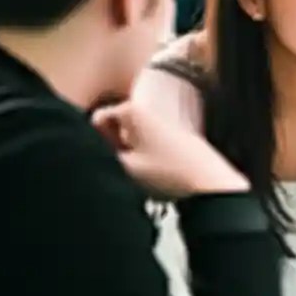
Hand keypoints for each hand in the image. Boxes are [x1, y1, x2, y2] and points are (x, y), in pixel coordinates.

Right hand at [91, 101, 247, 198]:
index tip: (110, 158)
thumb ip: (99, 156)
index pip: (96, 119)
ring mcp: (164, 125)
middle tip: (125, 168)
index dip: (96, 141)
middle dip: (113, 148)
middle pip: (115, 129)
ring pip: (132, 140)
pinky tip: (156, 176)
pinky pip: (149, 147)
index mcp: (132, 111)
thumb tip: (85, 152)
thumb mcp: (123, 168)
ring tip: (141, 174)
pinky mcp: (176, 139)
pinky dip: (145, 159)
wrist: (210, 184)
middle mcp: (149, 112)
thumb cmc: (168, 174)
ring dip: (129, 156)